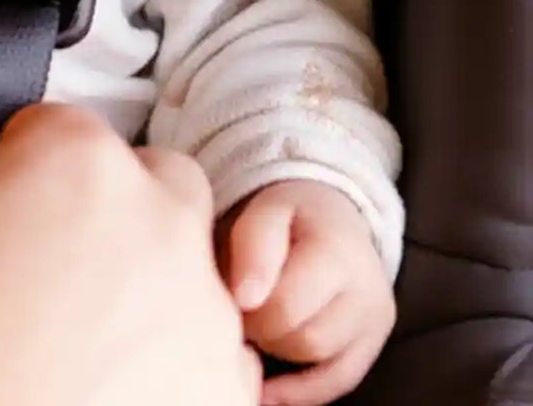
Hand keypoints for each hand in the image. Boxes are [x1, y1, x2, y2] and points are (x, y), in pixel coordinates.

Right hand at [0, 103, 259, 405]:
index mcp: (66, 169)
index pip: (51, 128)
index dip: (8, 168)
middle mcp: (155, 227)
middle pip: (141, 183)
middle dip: (95, 211)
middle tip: (29, 270)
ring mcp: (202, 315)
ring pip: (184, 269)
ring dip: (136, 287)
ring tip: (59, 344)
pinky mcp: (223, 397)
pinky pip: (211, 357)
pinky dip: (167, 363)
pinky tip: (99, 391)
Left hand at [221, 180, 394, 405]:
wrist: (331, 218)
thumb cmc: (287, 217)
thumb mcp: (265, 212)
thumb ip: (254, 247)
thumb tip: (245, 298)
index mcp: (337, 249)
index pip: (285, 303)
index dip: (247, 307)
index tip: (226, 296)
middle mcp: (366, 288)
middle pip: (301, 336)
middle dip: (259, 327)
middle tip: (237, 309)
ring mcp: (374, 320)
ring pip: (316, 357)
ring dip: (275, 347)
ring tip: (256, 321)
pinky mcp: (371, 343)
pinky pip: (338, 381)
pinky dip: (299, 391)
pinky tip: (265, 391)